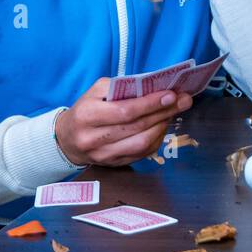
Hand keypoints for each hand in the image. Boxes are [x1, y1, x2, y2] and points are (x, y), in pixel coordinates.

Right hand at [55, 78, 194, 166]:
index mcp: (87, 115)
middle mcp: (93, 138)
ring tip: (173, 112)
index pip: (125, 111)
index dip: (150, 104)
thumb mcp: (97, 91)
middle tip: (184, 101)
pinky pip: (141, 154)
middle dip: (164, 112)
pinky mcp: (113, 164)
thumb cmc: (87, 109)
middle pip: (137, 127)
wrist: (67, 139)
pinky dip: (156, 139)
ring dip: (162, 127)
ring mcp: (104, 155)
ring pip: (141, 144)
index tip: (171, 95)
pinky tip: (162, 126)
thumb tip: (154, 87)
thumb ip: (122, 87)